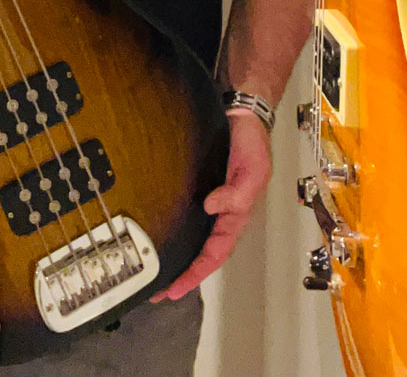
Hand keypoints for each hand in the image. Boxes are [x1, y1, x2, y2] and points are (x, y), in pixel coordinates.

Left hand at [152, 112, 272, 300]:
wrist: (241, 115)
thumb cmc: (251, 143)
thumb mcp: (253, 169)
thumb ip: (237, 193)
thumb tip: (210, 208)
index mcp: (236, 215)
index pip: (215, 253)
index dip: (196, 273)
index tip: (176, 289)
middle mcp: (220, 213)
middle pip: (201, 252)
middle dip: (182, 274)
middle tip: (156, 292)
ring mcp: (208, 200)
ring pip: (191, 236)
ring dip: (175, 255)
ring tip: (152, 272)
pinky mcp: (195, 186)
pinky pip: (184, 214)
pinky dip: (171, 228)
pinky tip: (155, 233)